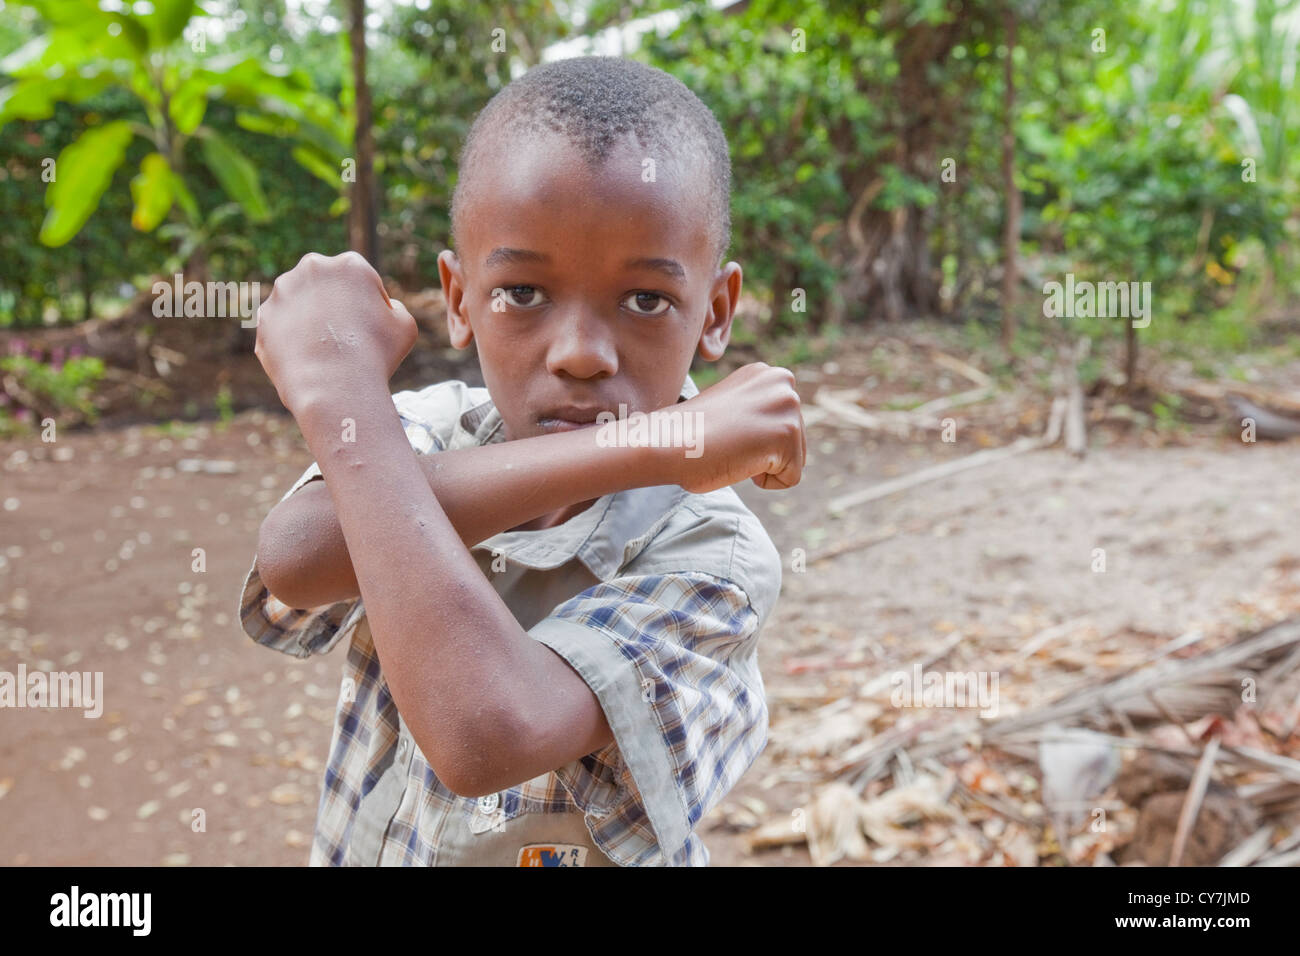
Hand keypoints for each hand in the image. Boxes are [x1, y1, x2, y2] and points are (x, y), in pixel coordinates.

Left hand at [253, 251, 416, 413]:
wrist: (333, 387)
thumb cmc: (376, 356)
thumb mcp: (405, 327)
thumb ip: (396, 309)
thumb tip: (387, 307)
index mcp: (350, 265)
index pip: (363, 282)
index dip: (371, 307)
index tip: (373, 331)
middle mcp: (312, 268)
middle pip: (328, 286)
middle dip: (336, 306)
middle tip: (347, 339)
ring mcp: (283, 291)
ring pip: (302, 304)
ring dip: (311, 320)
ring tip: (325, 353)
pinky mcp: (264, 316)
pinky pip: (282, 327)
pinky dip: (292, 340)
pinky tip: (307, 360)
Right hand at [673, 362, 805, 493]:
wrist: (668, 441)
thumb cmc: (689, 433)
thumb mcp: (731, 407)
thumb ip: (756, 411)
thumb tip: (767, 429)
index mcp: (766, 373)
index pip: (782, 425)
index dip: (754, 440)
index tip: (726, 430)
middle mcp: (782, 381)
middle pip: (794, 442)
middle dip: (763, 452)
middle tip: (727, 441)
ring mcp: (788, 405)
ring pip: (793, 461)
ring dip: (762, 465)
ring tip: (732, 448)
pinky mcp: (788, 433)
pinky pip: (789, 479)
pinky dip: (764, 481)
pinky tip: (738, 460)